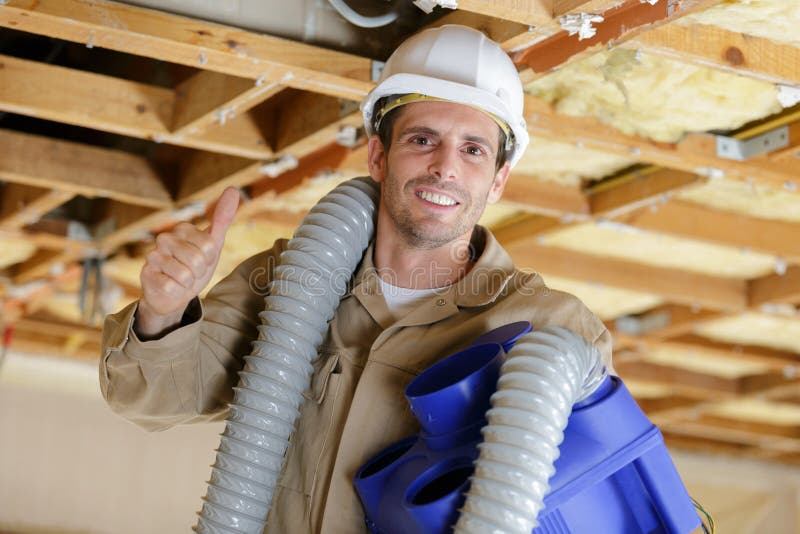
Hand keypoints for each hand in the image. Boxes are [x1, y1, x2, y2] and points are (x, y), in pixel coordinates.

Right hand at [136, 187, 239, 337]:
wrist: (175, 294)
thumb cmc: (194, 267)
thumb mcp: (213, 244)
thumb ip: (222, 218)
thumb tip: (233, 189)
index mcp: (182, 228)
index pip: (209, 245)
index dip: (210, 259)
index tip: (203, 260)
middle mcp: (164, 238)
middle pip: (197, 260)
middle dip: (199, 272)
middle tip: (191, 272)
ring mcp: (152, 256)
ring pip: (185, 274)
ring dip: (188, 283)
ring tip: (180, 279)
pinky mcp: (145, 275)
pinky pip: (172, 287)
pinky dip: (176, 292)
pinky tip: (169, 286)